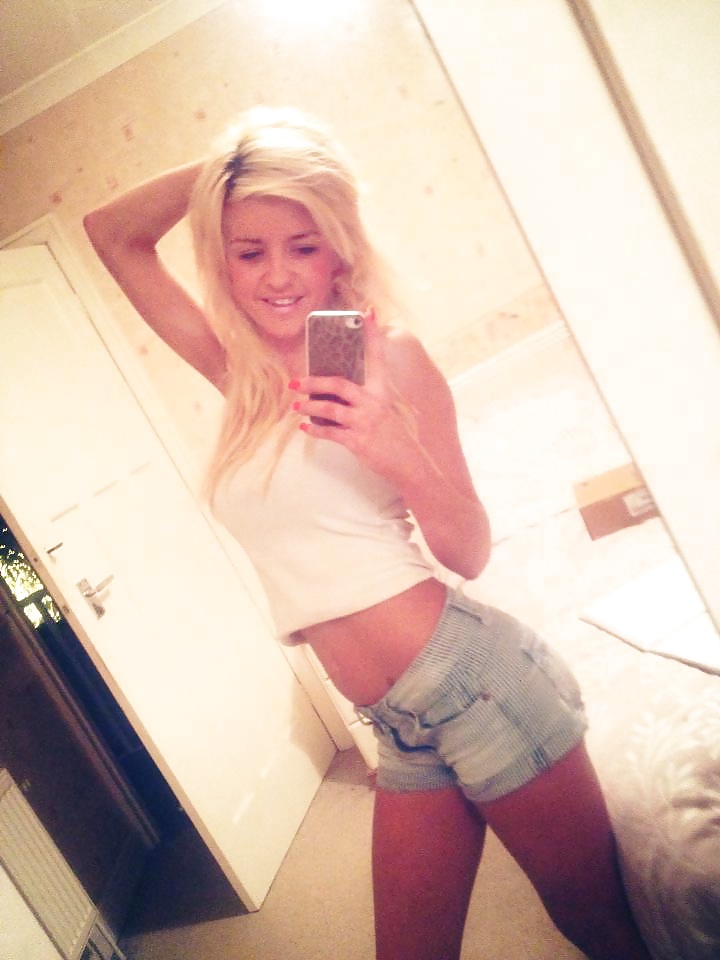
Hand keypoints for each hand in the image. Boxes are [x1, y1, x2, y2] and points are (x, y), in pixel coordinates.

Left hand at [290, 314, 421, 484]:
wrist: (411, 465)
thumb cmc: (397, 437)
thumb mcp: (387, 411)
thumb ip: (368, 398)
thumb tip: (337, 391)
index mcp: (383, 392)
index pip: (377, 357)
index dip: (372, 334)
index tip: (368, 312)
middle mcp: (374, 403)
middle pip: (338, 384)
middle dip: (313, 382)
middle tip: (296, 382)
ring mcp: (366, 422)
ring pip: (329, 408)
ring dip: (308, 407)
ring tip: (296, 406)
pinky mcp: (358, 442)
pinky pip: (329, 432)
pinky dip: (314, 429)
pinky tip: (305, 427)